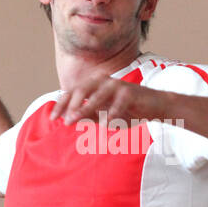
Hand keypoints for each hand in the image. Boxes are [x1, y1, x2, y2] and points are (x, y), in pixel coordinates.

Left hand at [49, 72, 168, 126]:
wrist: (155, 106)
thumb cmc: (128, 110)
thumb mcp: (104, 114)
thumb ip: (88, 113)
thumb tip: (68, 118)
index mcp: (95, 85)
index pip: (73, 92)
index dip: (61, 104)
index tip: (52, 117)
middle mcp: (103, 82)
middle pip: (81, 90)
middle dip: (70, 105)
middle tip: (64, 120)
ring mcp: (117, 86)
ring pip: (97, 96)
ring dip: (85, 108)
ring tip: (75, 119)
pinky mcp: (130, 92)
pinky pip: (118, 103)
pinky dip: (111, 113)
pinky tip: (104, 124)